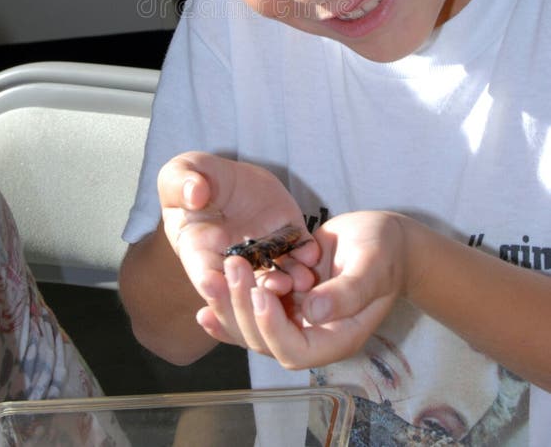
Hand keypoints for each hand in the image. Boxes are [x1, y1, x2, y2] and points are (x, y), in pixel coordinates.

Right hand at [158, 151, 318, 346]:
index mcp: (199, 253)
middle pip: (245, 288)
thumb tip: (194, 193)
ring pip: (276, 276)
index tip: (215, 282)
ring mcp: (262, 251)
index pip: (205, 276)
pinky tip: (311, 254)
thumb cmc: (193, 179)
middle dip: (258, 292)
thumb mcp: (178, 175)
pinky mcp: (286, 235)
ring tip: (298, 278)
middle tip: (269, 287)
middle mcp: (233, 261)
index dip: (211, 283)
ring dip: (288, 281)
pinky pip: (299, 251)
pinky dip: (306, 257)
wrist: (226, 175)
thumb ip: (181, 183)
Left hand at [204, 211, 410, 366]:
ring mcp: (297, 318)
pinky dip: (229, 309)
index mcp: (337, 336)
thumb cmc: (385, 252)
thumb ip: (347, 292)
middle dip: (242, 310)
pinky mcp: (286, 300)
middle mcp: (313, 334)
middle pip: (266, 341)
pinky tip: (204, 304)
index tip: (260, 293)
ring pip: (253, 328)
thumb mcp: (373, 266)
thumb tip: (313, 312)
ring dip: (229, 306)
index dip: (273, 328)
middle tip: (231, 270)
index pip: (295, 350)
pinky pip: (252, 312)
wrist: (382, 239)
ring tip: (210, 278)